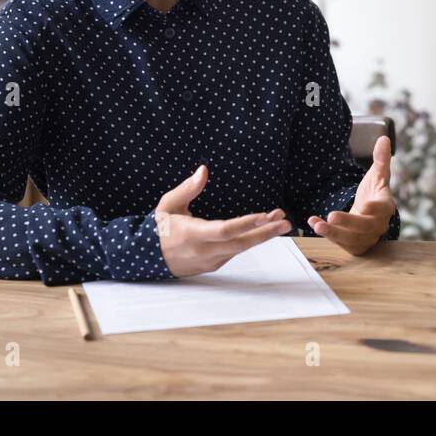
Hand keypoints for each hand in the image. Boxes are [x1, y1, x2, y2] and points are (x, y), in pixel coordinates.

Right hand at [154, 164, 292, 277]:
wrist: (149, 257)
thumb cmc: (161, 227)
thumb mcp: (169, 204)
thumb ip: (187, 189)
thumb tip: (203, 170)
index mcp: (192, 234)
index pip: (225, 230)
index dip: (247, 224)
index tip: (266, 215)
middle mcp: (203, 250)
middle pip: (240, 243)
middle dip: (265, 233)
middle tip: (286, 222)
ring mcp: (210, 260)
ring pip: (240, 248)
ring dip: (261, 235)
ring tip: (280, 222)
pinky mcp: (213, 264)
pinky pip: (235, 251)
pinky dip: (250, 240)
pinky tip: (263, 229)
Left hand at [309, 135, 396, 254]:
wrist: (369, 215)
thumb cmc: (374, 193)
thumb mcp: (377, 176)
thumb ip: (380, 159)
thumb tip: (384, 139)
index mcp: (385, 206)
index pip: (383, 209)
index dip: (375, 209)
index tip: (364, 205)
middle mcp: (378, 225)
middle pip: (365, 226)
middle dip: (348, 222)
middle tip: (331, 215)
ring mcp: (367, 238)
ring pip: (352, 239)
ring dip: (333, 233)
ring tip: (317, 225)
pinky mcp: (356, 246)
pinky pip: (342, 244)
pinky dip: (328, 236)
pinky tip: (314, 223)